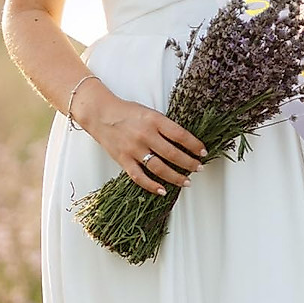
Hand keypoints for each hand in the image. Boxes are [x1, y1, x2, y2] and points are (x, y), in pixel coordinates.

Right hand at [74, 78, 204, 195]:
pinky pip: (139, 177)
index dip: (194, 145)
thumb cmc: (127, 112)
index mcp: (154, 120)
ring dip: (175, 177)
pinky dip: (152, 186)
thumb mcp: (150, 113)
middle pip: (172, 154)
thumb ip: (165, 126)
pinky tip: (163, 190)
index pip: (180, 135)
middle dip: (189, 163)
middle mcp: (145, 135)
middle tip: (199, 168)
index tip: (203, 152)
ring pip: (159, 168)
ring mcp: (133, 149)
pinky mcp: (123, 160)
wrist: (100, 113)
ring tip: (187, 181)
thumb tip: (184, 142)